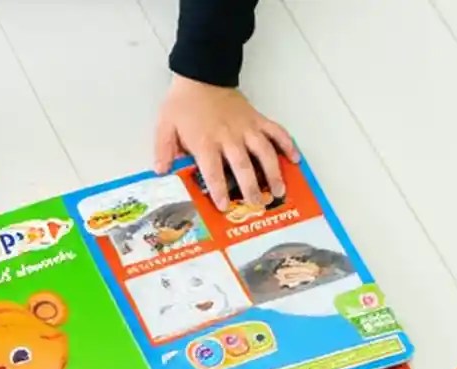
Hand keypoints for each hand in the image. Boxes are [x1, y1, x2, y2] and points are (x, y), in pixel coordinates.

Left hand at [154, 75, 299, 211]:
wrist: (201, 75)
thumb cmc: (182, 104)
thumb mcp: (165, 126)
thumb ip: (163, 150)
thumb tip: (161, 172)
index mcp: (206, 142)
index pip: (213, 171)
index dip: (219, 189)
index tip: (224, 206)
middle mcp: (229, 137)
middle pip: (243, 165)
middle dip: (251, 188)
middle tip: (257, 205)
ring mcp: (246, 128)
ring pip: (265, 152)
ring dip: (273, 172)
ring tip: (279, 191)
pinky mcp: (257, 119)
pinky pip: (276, 131)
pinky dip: (287, 144)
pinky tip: (294, 159)